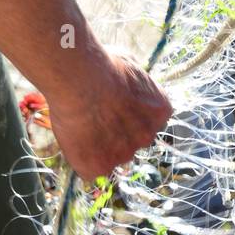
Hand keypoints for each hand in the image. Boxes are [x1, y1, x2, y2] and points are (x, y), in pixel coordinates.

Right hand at [49, 48, 172, 179]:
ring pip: (110, 155)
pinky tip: (74, 137)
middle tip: (93, 115)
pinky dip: (81, 158)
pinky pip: (90, 168)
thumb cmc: (101, 65)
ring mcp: (124, 155)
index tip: (111, 105)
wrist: (80, 80)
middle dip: (115, 132)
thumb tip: (128, 82)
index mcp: (161, 111)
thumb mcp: (130, 65)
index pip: (147, 122)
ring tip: (81, 122)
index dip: (127, 115)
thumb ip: (134, 84)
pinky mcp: (99, 167)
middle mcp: (148, 137)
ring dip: (98, 145)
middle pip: (131, 141)